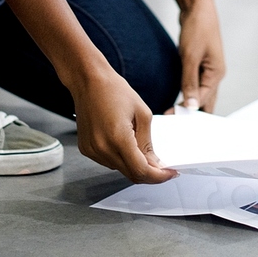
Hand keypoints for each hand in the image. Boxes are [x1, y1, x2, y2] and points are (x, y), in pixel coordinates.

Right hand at [72, 67, 175, 183]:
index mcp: (119, 138)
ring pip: (120, 169)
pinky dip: (120, 159)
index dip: (158, 176)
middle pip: (131, 175)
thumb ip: (148, 142)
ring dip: (134, 165)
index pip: (142, 171)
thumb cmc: (114, 90)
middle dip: (150, 174)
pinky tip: (124, 143)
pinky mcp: (86, 149)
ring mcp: (93, 151)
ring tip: (140, 147)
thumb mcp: (142, 113)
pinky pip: (108, 162)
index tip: (170, 173)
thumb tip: (155, 163)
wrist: (88, 81)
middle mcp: (103, 148)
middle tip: (162, 167)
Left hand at [177, 0, 224, 111]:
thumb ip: (190, 82)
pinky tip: (177, 97)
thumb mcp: (190, 56)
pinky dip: (187, 91)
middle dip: (191, 112)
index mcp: (216, 74)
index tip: (171, 118)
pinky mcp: (200, 63)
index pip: (203, 101)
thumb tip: (191, 106)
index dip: (187, 111)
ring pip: (200, 93)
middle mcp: (215, 74)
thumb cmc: (197, 28)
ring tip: (172, 112)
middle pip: (205, 101)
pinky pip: (195, 83)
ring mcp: (208, 69)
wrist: (198, 6)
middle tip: (173, 121)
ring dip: (188, 102)